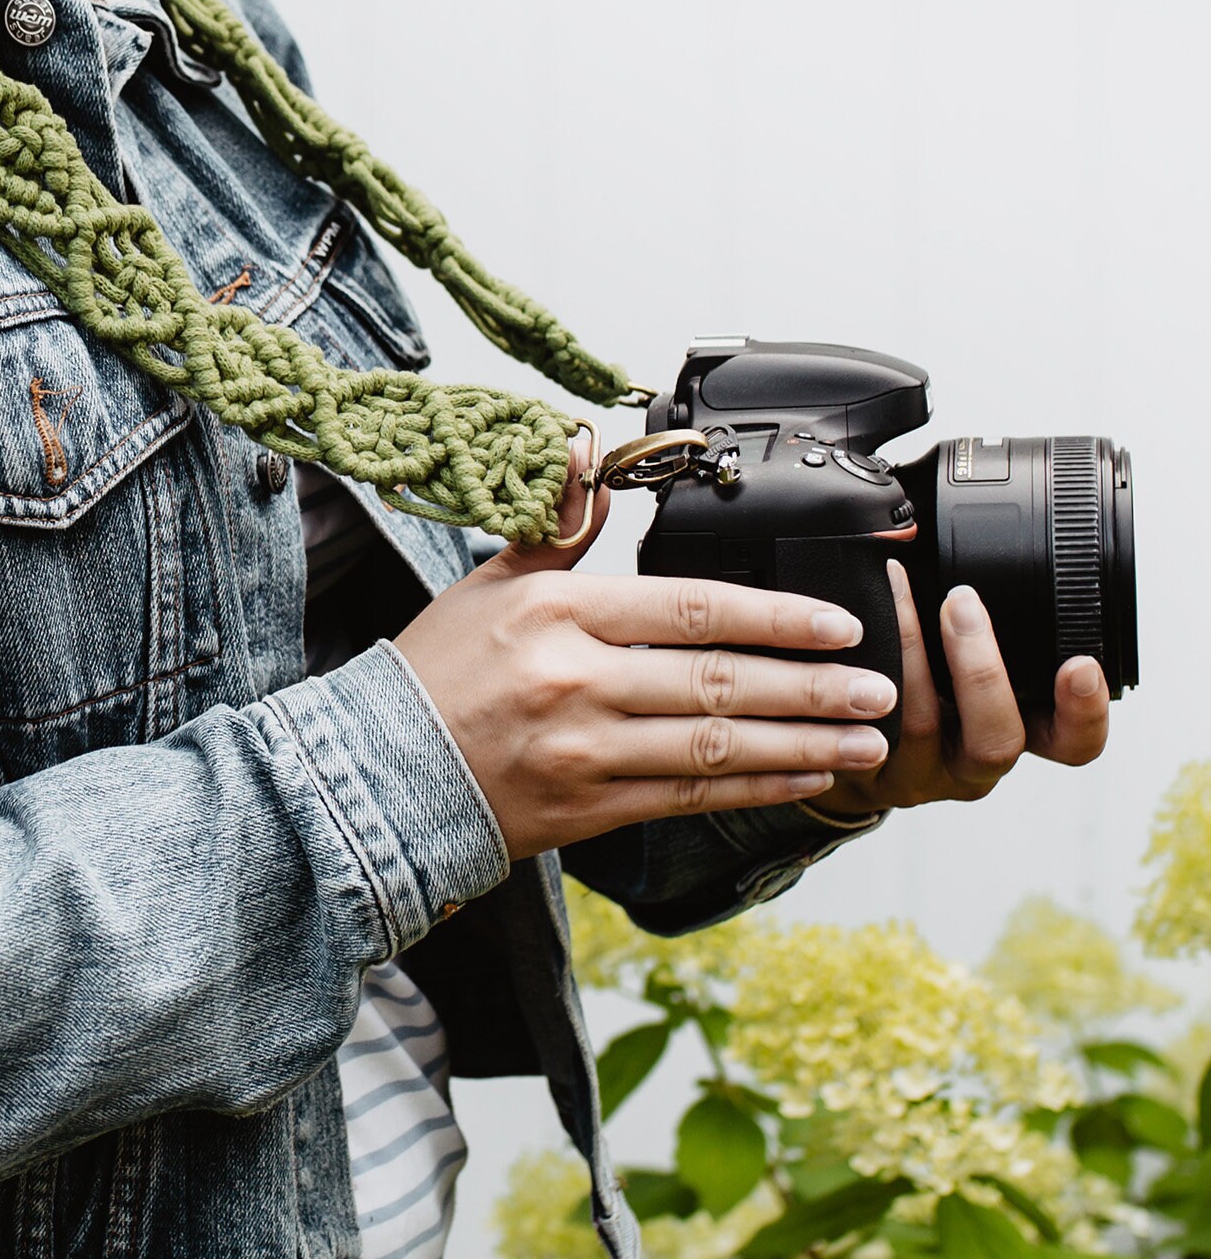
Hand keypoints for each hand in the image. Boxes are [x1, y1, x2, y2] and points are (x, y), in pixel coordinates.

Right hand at [395, 549, 897, 862]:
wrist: (379, 771)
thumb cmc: (435, 672)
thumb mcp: (487, 583)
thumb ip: (553, 526)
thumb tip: (585, 449)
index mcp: (558, 614)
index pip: (692, 609)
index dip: (776, 618)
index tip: (839, 626)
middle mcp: (575, 681)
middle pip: (719, 682)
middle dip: (813, 689)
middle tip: (879, 690)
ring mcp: (582, 751)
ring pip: (715, 747)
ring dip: (802, 745)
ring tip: (866, 742)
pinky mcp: (585, 809)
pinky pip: (688, 798)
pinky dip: (754, 788)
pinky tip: (803, 778)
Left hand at [813, 562, 1110, 814]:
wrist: (848, 744)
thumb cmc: (922, 688)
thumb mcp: (967, 661)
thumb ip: (988, 617)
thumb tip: (984, 520)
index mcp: (1016, 733)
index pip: (1073, 743)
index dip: (1084, 711)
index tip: (1078, 664)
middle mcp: (973, 762)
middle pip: (998, 739)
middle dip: (981, 668)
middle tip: (961, 603)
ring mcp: (919, 774)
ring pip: (920, 727)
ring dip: (909, 651)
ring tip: (894, 587)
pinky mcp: (864, 771)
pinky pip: (859, 728)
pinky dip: (853, 675)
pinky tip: (845, 633)